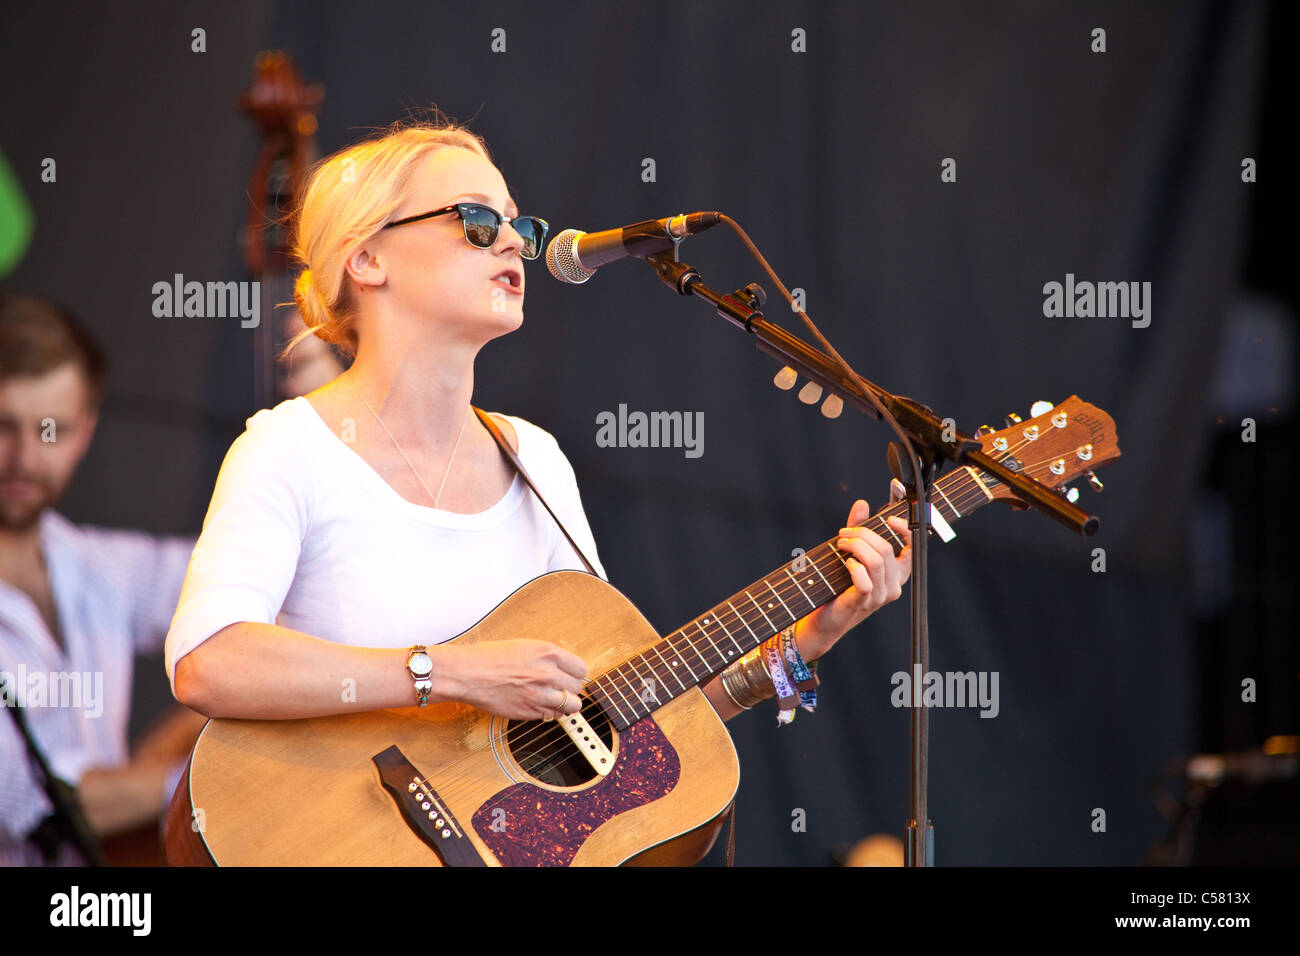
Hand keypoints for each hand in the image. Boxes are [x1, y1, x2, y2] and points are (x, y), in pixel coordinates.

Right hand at [438, 639, 587, 720]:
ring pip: (571, 706)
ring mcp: (539, 695)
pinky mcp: (529, 712)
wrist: (468, 673)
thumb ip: (548, 658)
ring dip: (564, 704)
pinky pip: (552, 716)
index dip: (575, 674)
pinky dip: (549, 713)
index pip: (581, 669)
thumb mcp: (526, 646)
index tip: (569, 676)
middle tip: (557, 688)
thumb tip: (565, 669)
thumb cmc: (491, 657)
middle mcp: (548, 674)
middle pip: (577, 688)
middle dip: (568, 689)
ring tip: (552, 699)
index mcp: (549, 653)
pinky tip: (538, 705)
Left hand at [798, 498, 911, 658]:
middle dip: (863, 534)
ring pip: (876, 561)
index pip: (913, 548)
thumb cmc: (840, 585)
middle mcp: (893, 586)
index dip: (904, 531)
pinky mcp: (862, 602)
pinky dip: (853, 566)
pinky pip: (864, 579)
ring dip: (855, 546)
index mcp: (896, 573)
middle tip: (844, 533)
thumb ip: (859, 529)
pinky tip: (845, 563)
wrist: (825, 618)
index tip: (888, 519)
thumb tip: (862, 504)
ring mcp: (879, 597)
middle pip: (887, 549)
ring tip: (840, 544)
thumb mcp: (851, 552)